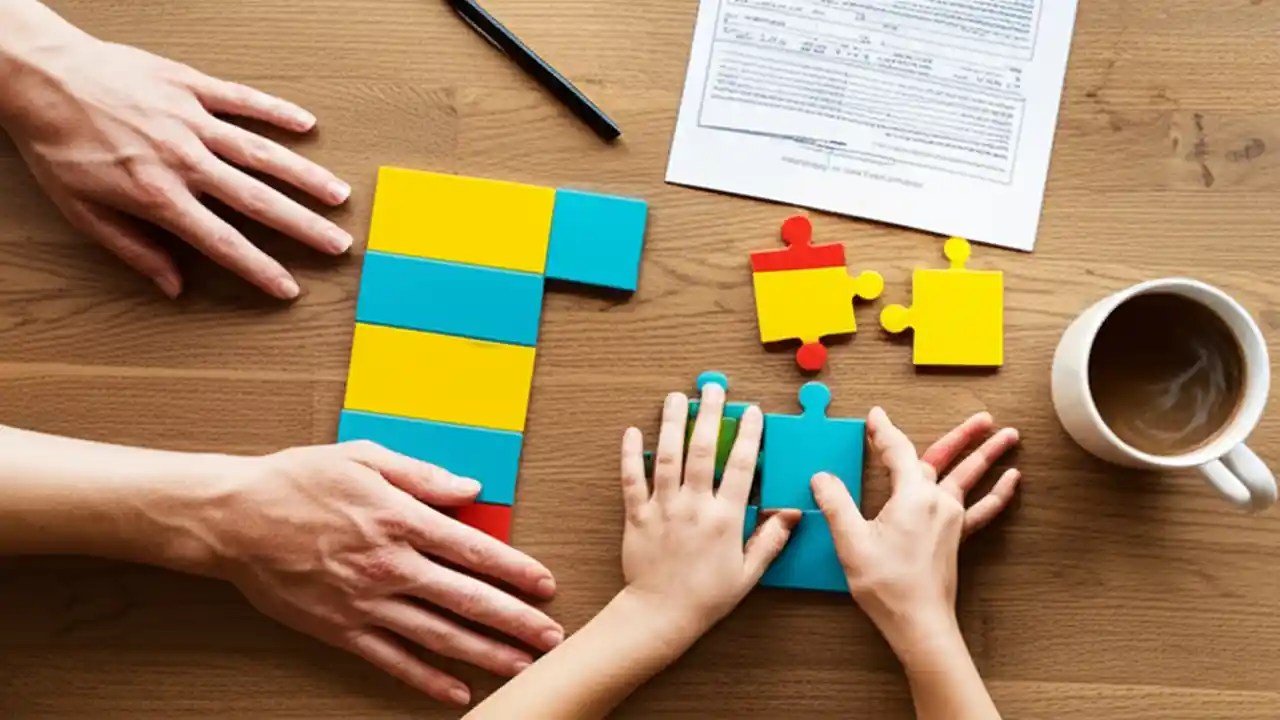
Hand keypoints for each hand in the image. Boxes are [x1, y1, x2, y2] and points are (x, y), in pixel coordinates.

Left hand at [0, 7, 349, 298]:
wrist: (40, 76)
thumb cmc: (57, 143)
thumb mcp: (82, 210)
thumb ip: (133, 249)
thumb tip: (172, 285)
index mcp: (159, 196)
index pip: (222, 242)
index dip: (259, 269)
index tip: (289, 287)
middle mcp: (185, 160)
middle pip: (258, 201)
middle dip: (303, 227)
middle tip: (338, 244)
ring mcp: (192, 120)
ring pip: (261, 153)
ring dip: (304, 176)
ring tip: (338, 194)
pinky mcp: (190, 85)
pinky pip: (243, 100)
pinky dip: (276, 112)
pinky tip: (306, 125)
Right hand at [199, 441, 562, 705]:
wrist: (233, 519)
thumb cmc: (298, 480)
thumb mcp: (364, 457)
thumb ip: (422, 474)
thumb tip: (472, 487)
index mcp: (399, 519)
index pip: (472, 550)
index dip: (515, 570)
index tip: (546, 585)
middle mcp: (389, 565)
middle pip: (466, 599)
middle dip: (515, 621)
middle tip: (551, 636)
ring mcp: (365, 602)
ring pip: (438, 635)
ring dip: (485, 653)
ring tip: (522, 665)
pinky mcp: (340, 629)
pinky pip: (392, 660)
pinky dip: (426, 679)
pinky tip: (456, 692)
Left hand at [617, 384, 799, 636]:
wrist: (662, 614)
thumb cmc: (707, 596)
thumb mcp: (749, 572)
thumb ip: (770, 539)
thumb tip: (791, 512)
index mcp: (724, 519)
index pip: (741, 466)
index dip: (748, 436)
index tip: (752, 412)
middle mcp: (693, 507)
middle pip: (702, 450)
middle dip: (709, 415)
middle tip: (713, 389)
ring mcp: (663, 508)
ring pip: (667, 457)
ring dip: (672, 423)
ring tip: (676, 398)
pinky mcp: (636, 515)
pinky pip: (631, 479)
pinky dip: (631, 454)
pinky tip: (634, 432)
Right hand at [813, 408, 1019, 657]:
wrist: (918, 622)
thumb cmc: (887, 585)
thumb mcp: (851, 541)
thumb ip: (836, 504)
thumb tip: (822, 478)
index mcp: (911, 496)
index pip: (898, 451)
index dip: (884, 431)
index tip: (876, 416)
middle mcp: (937, 502)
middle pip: (946, 458)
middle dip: (964, 435)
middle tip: (982, 416)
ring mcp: (951, 519)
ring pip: (971, 477)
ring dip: (988, 454)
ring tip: (1008, 435)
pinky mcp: (957, 537)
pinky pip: (984, 508)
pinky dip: (999, 493)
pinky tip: (1012, 481)